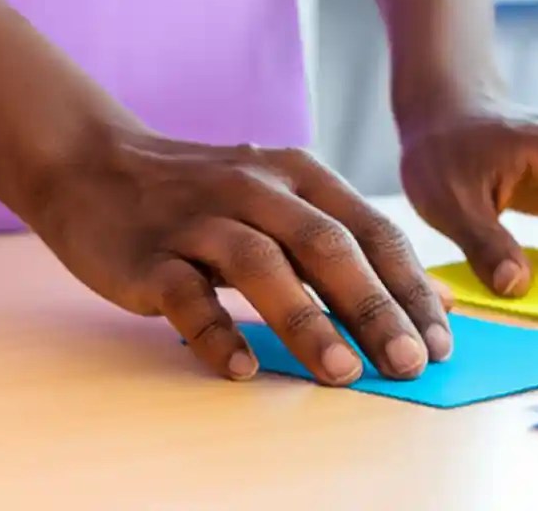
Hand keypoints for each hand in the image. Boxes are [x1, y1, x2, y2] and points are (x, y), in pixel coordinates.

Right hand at [26, 130, 453, 383]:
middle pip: (328, 247)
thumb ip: (356, 248)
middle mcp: (257, 189)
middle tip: (410, 363)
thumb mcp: (290, 204)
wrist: (96, 164)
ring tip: (342, 372)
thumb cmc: (212, 197)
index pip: (373, 232)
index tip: (441, 340)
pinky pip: (184, 294)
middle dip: (377, 308)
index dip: (411, 287)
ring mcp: (199, 218)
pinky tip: (240, 369)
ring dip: (306, 321)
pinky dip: (214, 332)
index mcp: (302, 176)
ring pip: (262, 265)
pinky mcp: (147, 253)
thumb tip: (437, 303)